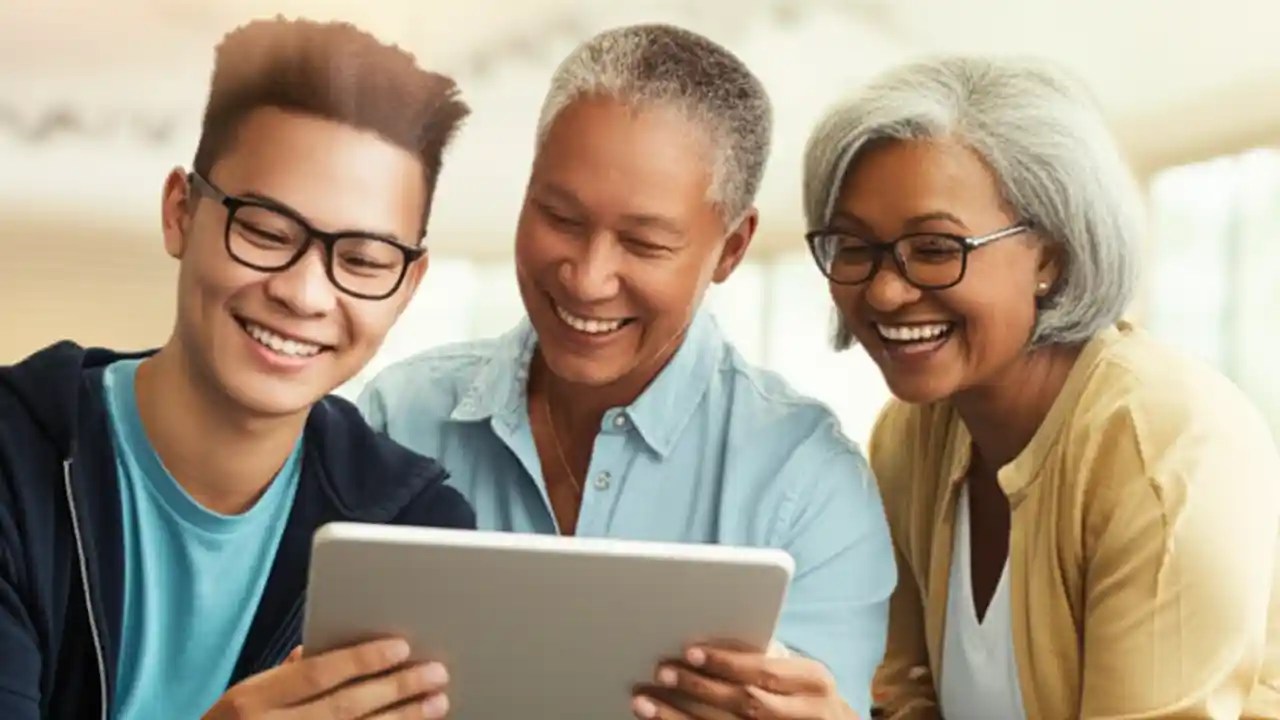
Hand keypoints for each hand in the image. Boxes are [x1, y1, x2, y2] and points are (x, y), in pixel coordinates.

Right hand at [203, 638, 449, 718]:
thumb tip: (322, 649)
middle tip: (436, 672)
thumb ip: (286, 675)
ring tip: (436, 703)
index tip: (401, 646)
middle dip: (396, 689)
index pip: (317, 674)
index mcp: (251, 700)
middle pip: (345, 707)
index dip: (361, 659)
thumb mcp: (243, 698)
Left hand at [632, 644, 856, 719]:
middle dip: (698, 687)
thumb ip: (765, 657)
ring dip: (680, 716)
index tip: (690, 651)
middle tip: (662, 671)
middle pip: (745, 703)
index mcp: (813, 681)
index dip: (726, 662)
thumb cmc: (806, 693)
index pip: (765, 671)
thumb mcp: (799, 672)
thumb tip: (708, 641)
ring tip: (645, 702)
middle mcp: (805, 713)